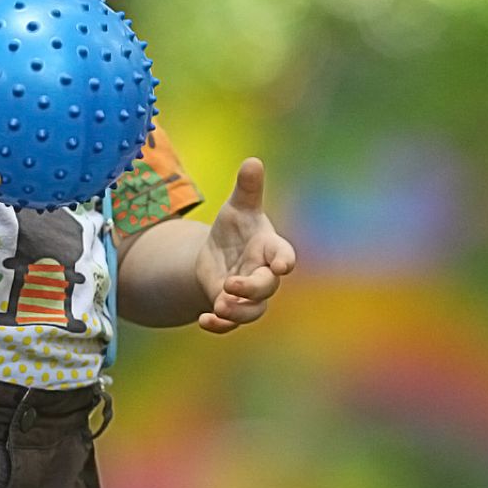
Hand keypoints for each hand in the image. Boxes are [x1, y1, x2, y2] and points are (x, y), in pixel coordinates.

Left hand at [193, 157, 296, 333]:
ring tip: (218, 308)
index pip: (284, 255)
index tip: (282, 266)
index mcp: (270, 248)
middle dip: (252, 289)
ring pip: (253, 311)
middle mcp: (263, 274)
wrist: (218, 254)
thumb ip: (247, 189)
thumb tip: (252, 161)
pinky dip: (219, 326)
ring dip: (237, 312)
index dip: (284, 260)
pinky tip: (203, 320)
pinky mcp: (232, 308)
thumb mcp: (237, 207)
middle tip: (230, 285)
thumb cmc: (235, 228)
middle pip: (267, 287)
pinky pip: (231, 324)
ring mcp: (249, 295)